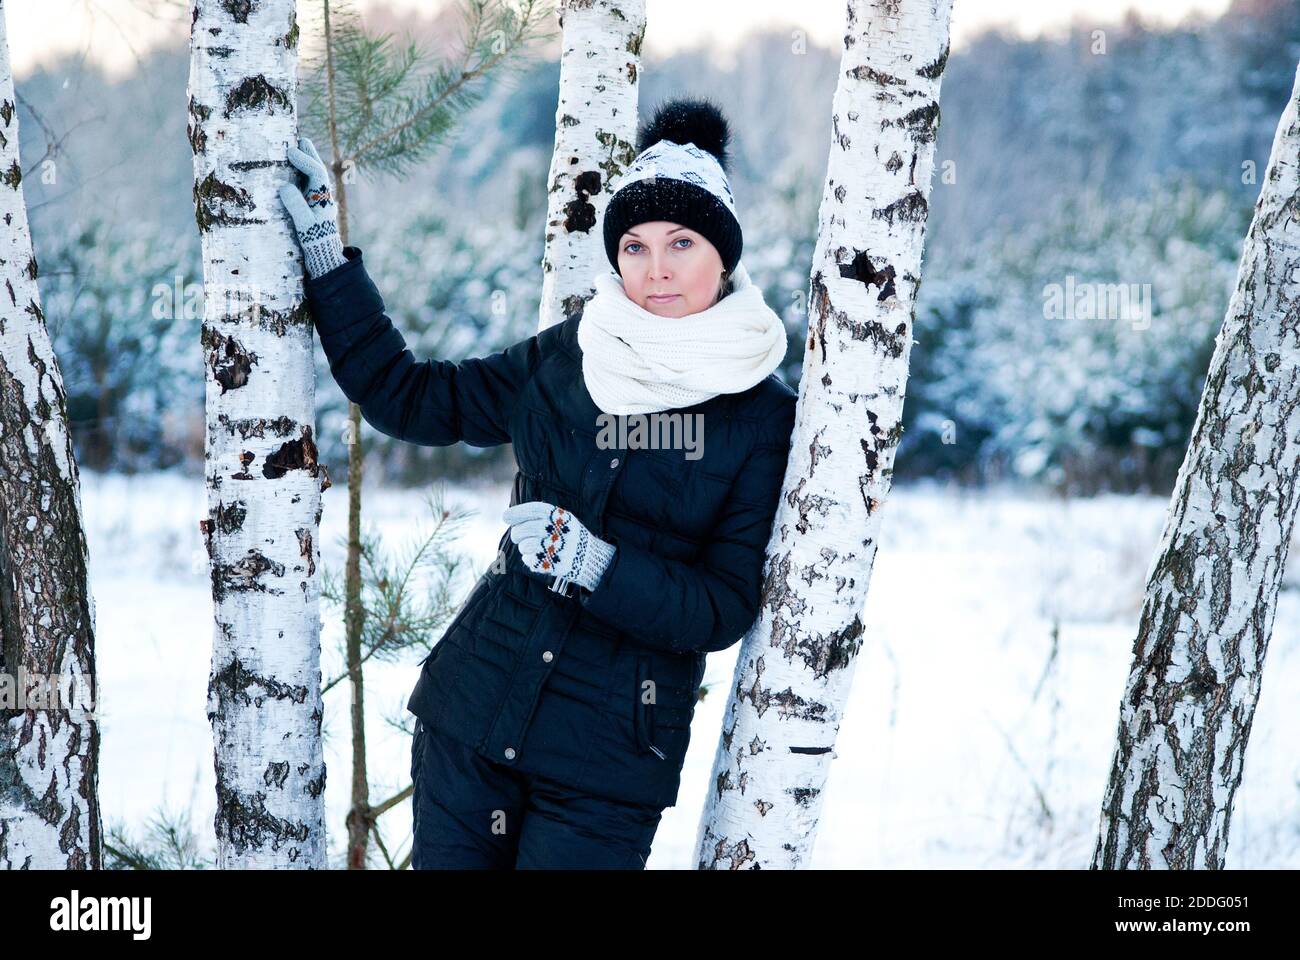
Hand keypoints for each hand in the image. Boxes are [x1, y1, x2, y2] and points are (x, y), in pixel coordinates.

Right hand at [277, 136, 346, 277]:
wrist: (321, 253)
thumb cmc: (314, 239)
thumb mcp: (305, 224)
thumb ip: (297, 206)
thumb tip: (285, 187)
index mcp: (323, 197)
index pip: (316, 172)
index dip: (304, 160)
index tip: (291, 151)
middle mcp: (321, 194)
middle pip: (317, 169)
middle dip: (309, 154)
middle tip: (300, 140)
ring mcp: (315, 197)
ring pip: (311, 174)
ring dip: (304, 160)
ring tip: (296, 145)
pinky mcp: (308, 203)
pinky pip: (304, 182)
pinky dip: (298, 172)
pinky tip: (288, 166)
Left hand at [502, 501, 615, 593]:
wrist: (589, 558)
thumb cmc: (568, 536)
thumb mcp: (560, 520)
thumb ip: (539, 516)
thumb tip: (507, 515)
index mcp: (561, 517)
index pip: (535, 510)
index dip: (518, 512)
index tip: (505, 516)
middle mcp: (559, 531)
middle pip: (526, 529)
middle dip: (516, 533)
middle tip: (516, 536)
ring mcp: (557, 549)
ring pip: (525, 546)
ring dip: (523, 547)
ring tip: (530, 547)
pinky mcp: (554, 564)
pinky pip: (530, 561)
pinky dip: (529, 560)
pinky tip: (536, 557)